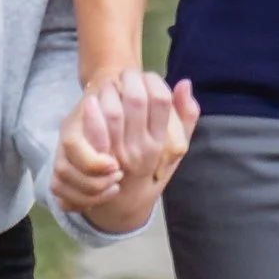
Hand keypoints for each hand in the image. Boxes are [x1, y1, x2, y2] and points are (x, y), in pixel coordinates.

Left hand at [52, 69, 199, 229]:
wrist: (125, 205)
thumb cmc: (151, 170)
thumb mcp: (175, 148)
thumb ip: (185, 116)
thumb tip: (184, 83)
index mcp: (162, 143)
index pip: (160, 99)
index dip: (153, 80)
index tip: (148, 76)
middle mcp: (142, 149)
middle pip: (136, 100)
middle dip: (130, 78)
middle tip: (127, 73)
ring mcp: (118, 155)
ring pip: (114, 111)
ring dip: (110, 90)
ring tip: (110, 83)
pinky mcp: (96, 160)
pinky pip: (94, 133)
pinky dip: (93, 113)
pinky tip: (92, 100)